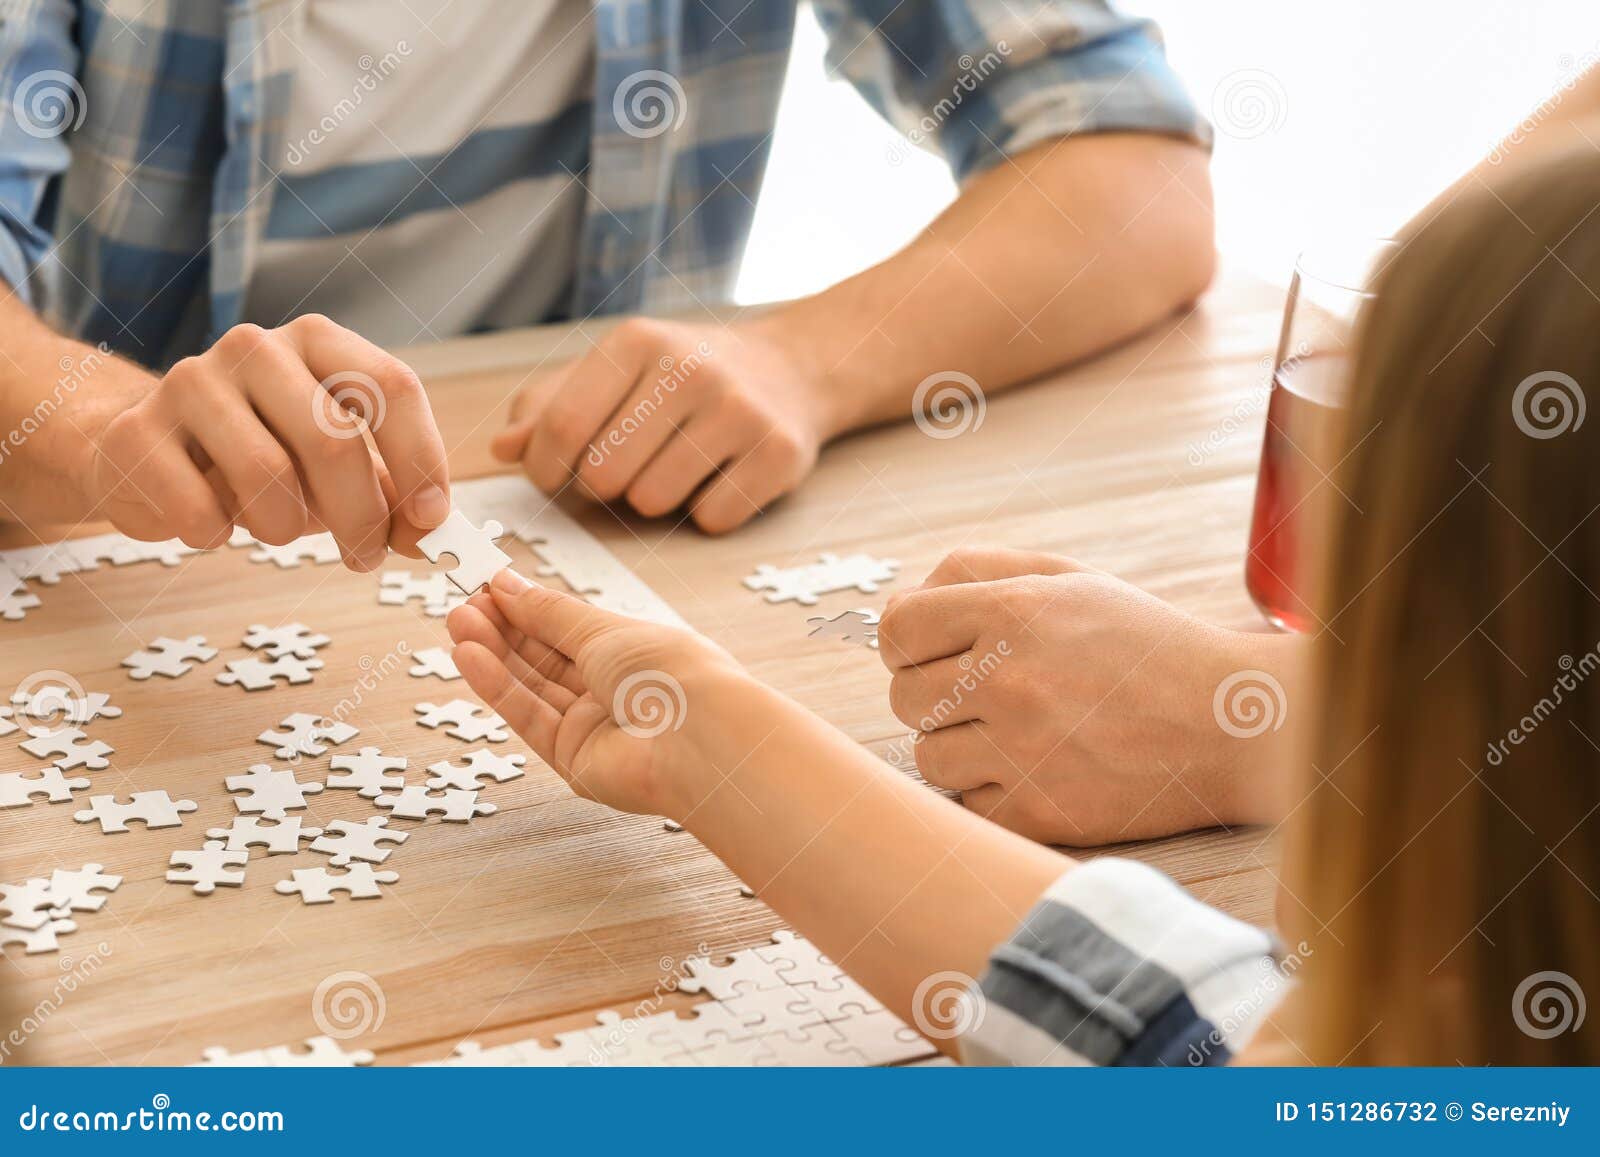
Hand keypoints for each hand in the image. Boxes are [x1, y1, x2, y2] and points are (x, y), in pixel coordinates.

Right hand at [78, 315, 450, 568]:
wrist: (145, 447)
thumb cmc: (261, 452)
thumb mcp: (336, 465)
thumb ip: (390, 493)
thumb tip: (430, 532)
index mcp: (319, 342)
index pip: (393, 387)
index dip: (422, 460)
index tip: (430, 520)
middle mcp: (257, 346)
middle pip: (334, 441)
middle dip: (361, 517)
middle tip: (365, 557)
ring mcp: (191, 381)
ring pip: (268, 475)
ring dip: (286, 527)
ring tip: (276, 529)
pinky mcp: (137, 431)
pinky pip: (199, 508)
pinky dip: (218, 535)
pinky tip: (214, 525)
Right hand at [446, 569, 749, 817]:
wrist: (696, 739)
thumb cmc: (669, 673)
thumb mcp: (602, 628)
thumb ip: (548, 612)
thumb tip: (506, 584)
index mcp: (630, 650)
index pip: (567, 626)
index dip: (525, 607)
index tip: (485, 586)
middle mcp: (612, 688)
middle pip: (544, 656)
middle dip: (502, 629)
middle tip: (461, 604)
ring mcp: (592, 725)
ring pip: (532, 686)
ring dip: (493, 654)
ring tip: (457, 623)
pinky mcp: (573, 759)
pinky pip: (528, 717)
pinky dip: (498, 688)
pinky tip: (469, 658)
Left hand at [490, 318, 836, 533]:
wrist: (788, 370)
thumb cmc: (679, 378)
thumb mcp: (611, 373)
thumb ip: (549, 409)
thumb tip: (504, 449)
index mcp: (637, 342)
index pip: (563, 426)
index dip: (546, 467)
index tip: (553, 477)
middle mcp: (690, 369)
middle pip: (605, 474)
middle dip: (602, 487)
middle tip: (624, 468)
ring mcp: (740, 411)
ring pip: (654, 503)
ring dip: (652, 501)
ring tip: (672, 469)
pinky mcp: (779, 453)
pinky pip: (711, 519)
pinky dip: (705, 513)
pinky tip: (717, 478)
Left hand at [877, 548, 1298, 845]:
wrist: (1229, 723)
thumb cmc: (1142, 646)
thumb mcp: (1070, 581)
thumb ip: (979, 573)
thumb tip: (900, 602)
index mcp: (1014, 612)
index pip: (897, 628)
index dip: (905, 643)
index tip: (928, 653)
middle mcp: (1010, 680)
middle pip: (904, 697)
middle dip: (934, 696)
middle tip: (984, 694)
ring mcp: (1021, 752)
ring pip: (929, 757)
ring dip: (961, 748)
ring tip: (1018, 732)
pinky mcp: (1037, 813)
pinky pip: (968, 804)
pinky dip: (993, 791)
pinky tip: (1041, 769)